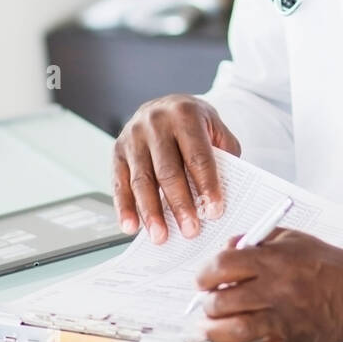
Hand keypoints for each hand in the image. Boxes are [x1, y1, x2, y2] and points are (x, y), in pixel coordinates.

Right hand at [112, 94, 240, 243]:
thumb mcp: (216, 128)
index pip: (198, 156)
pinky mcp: (117, 151)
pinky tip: (131, 227)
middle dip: (180, 204)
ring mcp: (133, 137)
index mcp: (185, 114)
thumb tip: (225, 195)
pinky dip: (124, 207)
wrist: (166, 105)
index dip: (207, 185)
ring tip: (161, 236)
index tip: (214, 211)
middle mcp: (156, 123)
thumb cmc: (194, 123)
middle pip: (168, 171)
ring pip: (142, 180)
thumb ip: (224, 156)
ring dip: (151, 212)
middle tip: (190, 230)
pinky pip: (119, 183)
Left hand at [193, 230, 342, 341]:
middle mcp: (276, 291)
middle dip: (208, 305)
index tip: (203, 280)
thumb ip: (256, 241)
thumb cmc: (327, 264)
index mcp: (274, 261)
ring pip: (235, 331)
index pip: (224, 266)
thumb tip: (226, 249)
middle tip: (208, 305)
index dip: (205, 274)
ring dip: (212, 331)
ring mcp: (284, 321)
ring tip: (207, 328)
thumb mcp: (292, 239)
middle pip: (224, 301)